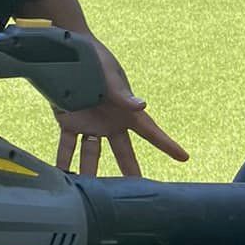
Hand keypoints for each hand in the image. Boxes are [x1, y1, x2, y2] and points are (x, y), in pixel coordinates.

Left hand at [53, 34, 189, 178]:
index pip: (150, 131)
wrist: (65, 49)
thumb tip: (142, 106)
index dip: (167, 144)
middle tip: (137, 192)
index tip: (184, 157)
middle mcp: (110, 121)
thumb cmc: (94, 56)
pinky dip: (62, 160)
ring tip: (90, 194)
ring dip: (90, 173)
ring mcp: (90, 124)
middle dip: (130, 171)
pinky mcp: (69, 122)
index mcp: (125, 110)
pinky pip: (66, 146)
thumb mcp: (108, 72)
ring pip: (92, 155)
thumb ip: (121, 92)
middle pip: (123, 152)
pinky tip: (60, 176)